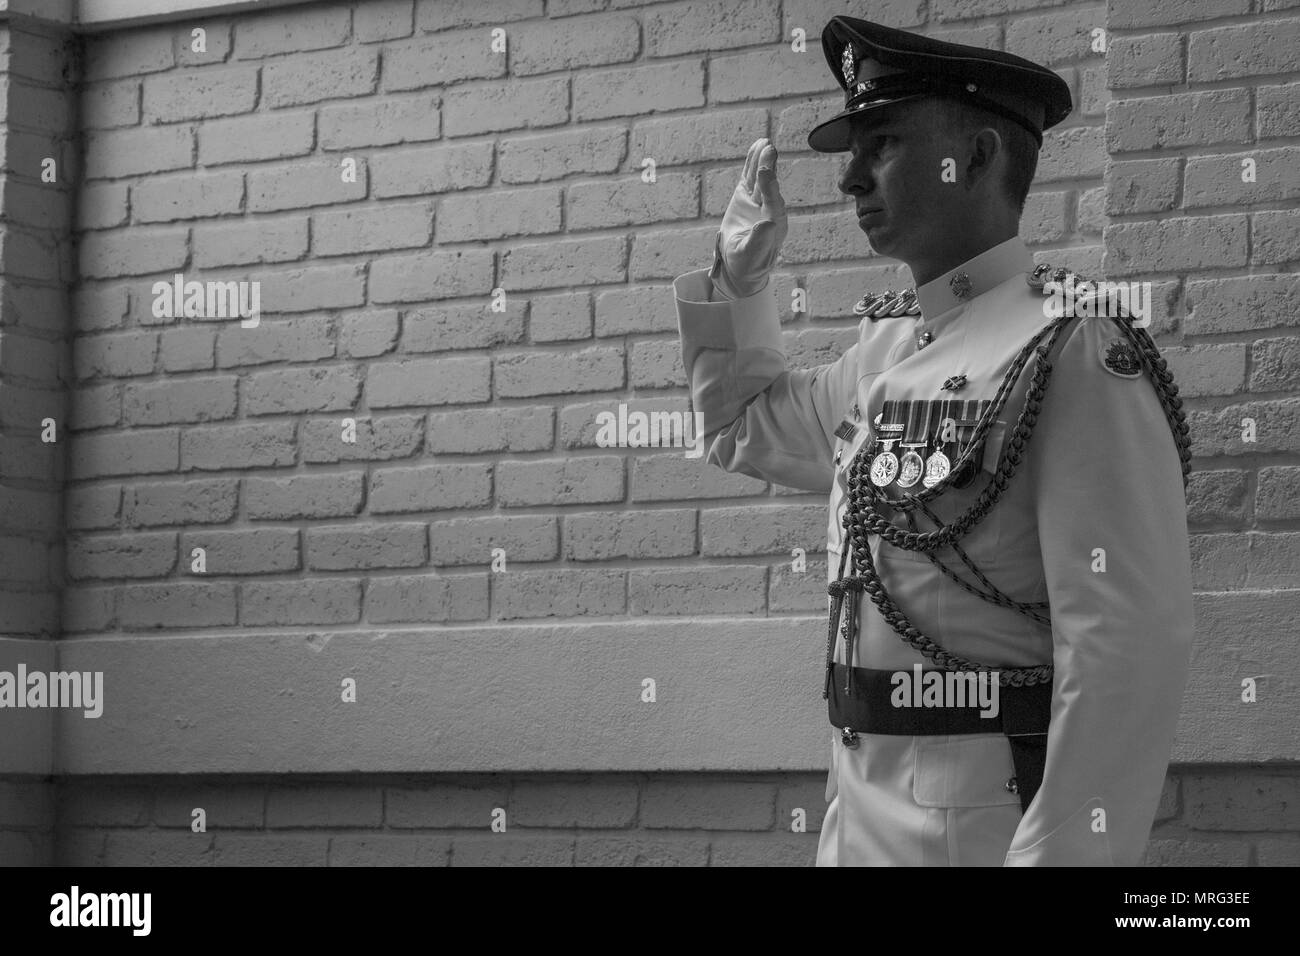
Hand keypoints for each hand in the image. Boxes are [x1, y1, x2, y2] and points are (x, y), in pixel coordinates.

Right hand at [712, 138, 788, 298]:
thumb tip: (768, 224)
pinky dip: (752, 162)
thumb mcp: (749, 256)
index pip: (772, 202)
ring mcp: (758, 200)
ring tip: (764, 143)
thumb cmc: (747, 263)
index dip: (770, 187)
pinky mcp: (747, 195)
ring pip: (760, 177)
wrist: (740, 262)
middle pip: (769, 186)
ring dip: (762, 160)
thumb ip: (759, 241)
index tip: (766, 172)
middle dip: (769, 167)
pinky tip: (757, 146)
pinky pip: (750, 176)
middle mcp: (769, 209)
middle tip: (769, 149)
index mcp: (773, 224)